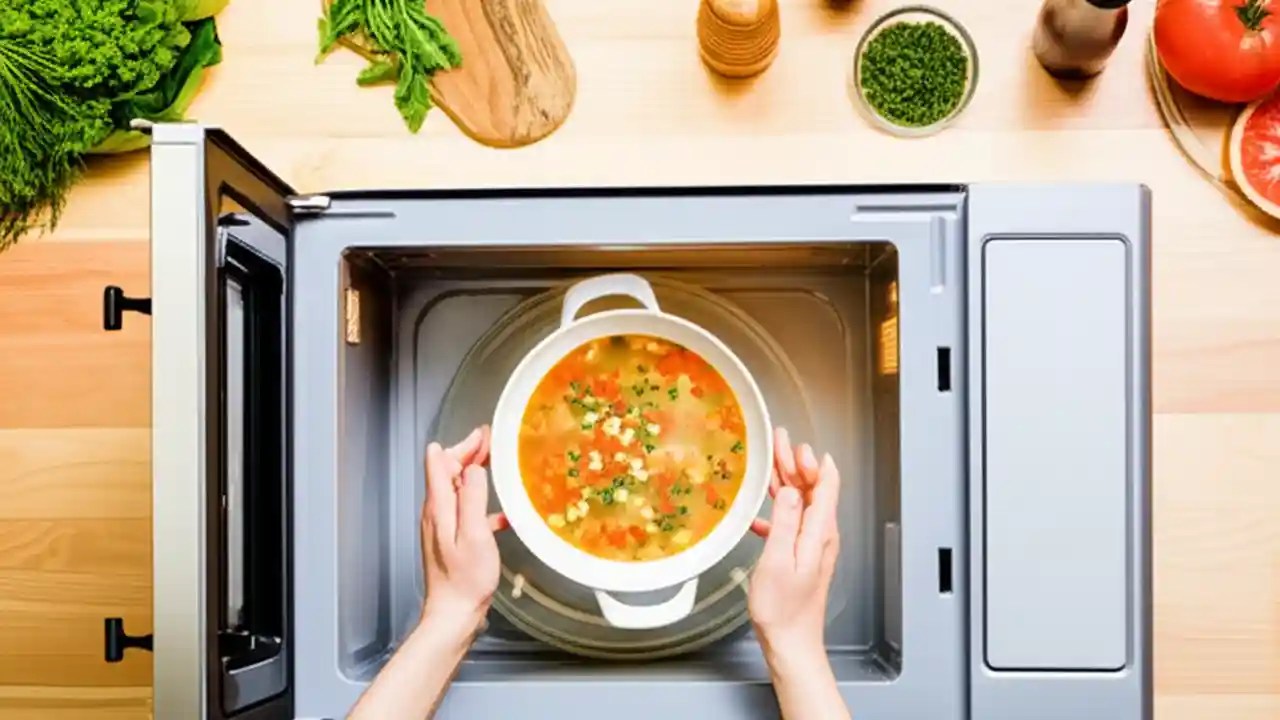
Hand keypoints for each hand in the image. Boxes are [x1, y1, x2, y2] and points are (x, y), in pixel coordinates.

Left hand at [421, 425, 508, 632]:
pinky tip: (502, 514)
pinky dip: (481, 504)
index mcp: (439, 507)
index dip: (462, 445)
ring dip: (475, 474)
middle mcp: (436, 513)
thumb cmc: (465, 579)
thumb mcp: (474, 534)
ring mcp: (442, 527)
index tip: (483, 434)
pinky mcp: (451, 540)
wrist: (453, 615)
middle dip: (468, 453)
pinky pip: (466, 512)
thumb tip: (474, 468)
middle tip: (490, 441)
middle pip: (448, 473)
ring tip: (497, 465)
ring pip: (457, 490)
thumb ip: (472, 498)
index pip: (442, 463)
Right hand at [748, 427, 841, 665]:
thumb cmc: (783, 610)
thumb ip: (784, 522)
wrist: (790, 643)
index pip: (824, 485)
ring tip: (770, 464)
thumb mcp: (778, 560)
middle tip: (779, 442)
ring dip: (786, 483)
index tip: (794, 443)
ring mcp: (811, 547)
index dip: (810, 461)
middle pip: (812, 490)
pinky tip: (760, 515)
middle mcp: (820, 537)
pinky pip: (791, 523)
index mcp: (819, 533)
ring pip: (801, 504)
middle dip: (796, 463)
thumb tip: (787, 490)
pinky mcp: (801, 557)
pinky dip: (777, 511)